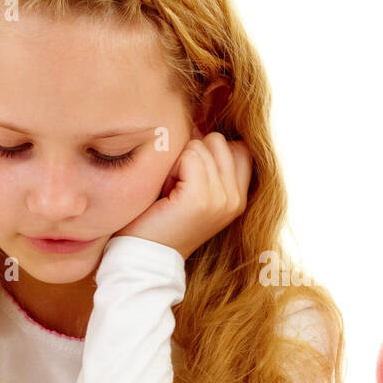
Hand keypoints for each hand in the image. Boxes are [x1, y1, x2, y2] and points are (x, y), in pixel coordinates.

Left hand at [112, 131, 251, 259]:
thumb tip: (200, 124)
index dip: (207, 149)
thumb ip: (207, 161)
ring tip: (169, 191)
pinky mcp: (201, 199)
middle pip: (218, 141)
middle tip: (175, 185)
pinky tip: (164, 192)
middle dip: (191, 153)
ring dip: (177, 161)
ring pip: (201, 145)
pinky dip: (170, 168)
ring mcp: (222, 200)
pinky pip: (189, 156)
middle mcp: (236, 199)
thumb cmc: (160, 219)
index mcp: (238, 197)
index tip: (187, 176)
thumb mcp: (192, 189)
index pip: (238, 147)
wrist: (145, 257)